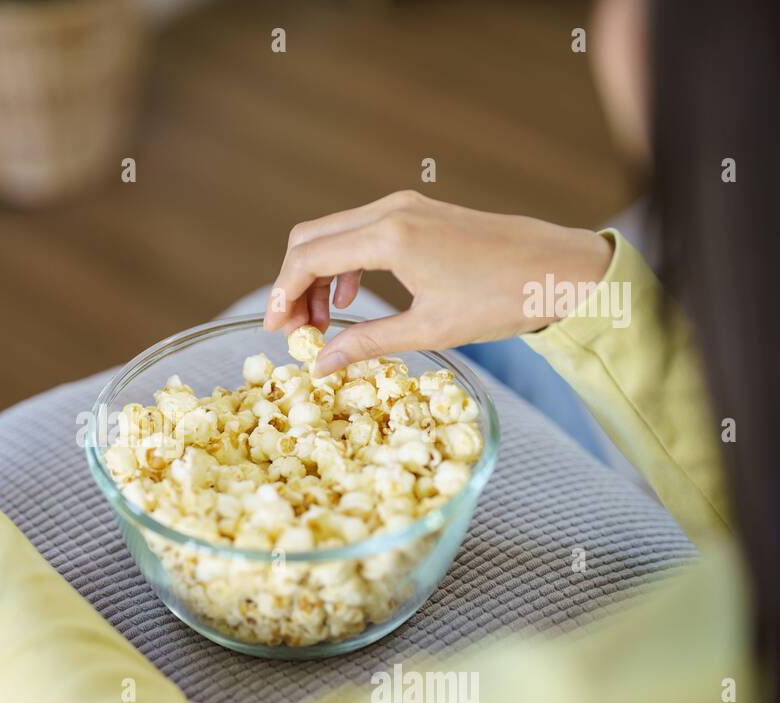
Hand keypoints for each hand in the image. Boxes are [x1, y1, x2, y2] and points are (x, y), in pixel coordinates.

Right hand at [263, 191, 613, 373]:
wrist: (560, 268)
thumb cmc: (501, 299)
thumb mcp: (430, 330)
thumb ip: (367, 343)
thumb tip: (321, 364)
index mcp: (389, 237)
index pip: (308, 258)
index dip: (281, 295)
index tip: (273, 330)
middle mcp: (391, 211)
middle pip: (311, 238)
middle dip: (292, 283)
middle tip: (292, 328)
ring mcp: (405, 206)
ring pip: (333, 233)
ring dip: (317, 274)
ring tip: (321, 322)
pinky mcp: (418, 211)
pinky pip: (360, 231)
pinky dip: (343, 262)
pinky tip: (351, 297)